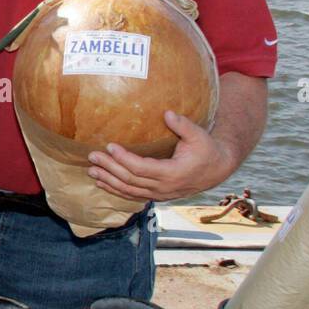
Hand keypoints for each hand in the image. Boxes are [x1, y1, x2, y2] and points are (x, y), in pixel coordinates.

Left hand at [87, 112, 236, 201]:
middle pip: (130, 179)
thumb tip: (167, 113)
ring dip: (108, 181)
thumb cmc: (206, 149)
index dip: (124, 158)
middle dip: (110, 168)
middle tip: (92, 156)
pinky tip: (102, 183)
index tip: (110, 146)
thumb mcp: (199, 135)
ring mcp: (159, 194)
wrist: (216, 170)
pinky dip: (116, 190)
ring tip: (91, 171)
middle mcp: (164, 187)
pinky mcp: (156, 196)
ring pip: (129, 190)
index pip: (142, 168)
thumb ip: (183, 125)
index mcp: (173, 173)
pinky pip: (132, 195)